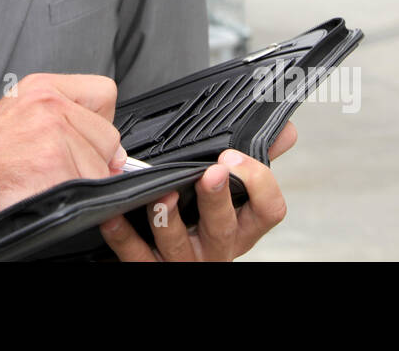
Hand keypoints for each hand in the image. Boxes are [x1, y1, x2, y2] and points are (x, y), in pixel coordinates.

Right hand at [0, 73, 124, 210]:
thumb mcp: (20, 117)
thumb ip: (65, 120)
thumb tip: (112, 150)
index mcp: (40, 87)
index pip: (103, 92)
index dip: (99, 121)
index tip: (87, 137)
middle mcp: (49, 104)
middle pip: (109, 135)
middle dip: (93, 158)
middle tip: (58, 165)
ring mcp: (54, 133)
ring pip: (102, 166)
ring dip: (81, 181)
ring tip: (45, 177)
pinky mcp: (56, 163)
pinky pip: (89, 188)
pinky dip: (73, 199)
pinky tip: (45, 189)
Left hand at [98, 124, 296, 261]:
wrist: (165, 256)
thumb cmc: (201, 216)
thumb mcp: (233, 192)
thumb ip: (253, 161)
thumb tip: (284, 129)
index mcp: (242, 226)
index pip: (269, 210)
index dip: (259, 183)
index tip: (234, 157)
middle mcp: (216, 247)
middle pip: (223, 227)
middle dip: (217, 199)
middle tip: (211, 172)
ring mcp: (183, 260)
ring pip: (178, 244)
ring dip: (169, 219)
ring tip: (163, 194)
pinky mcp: (149, 267)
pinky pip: (134, 255)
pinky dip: (124, 234)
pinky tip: (114, 215)